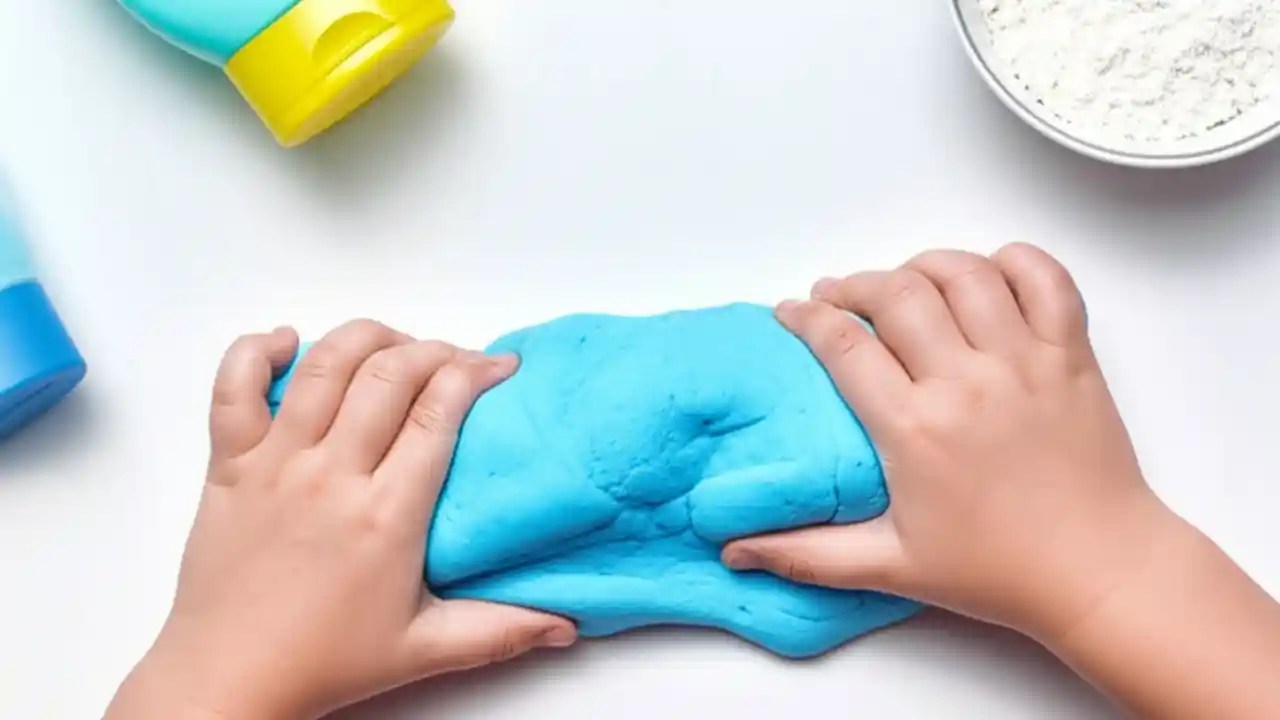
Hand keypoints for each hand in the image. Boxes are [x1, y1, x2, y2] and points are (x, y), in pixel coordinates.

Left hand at [106, 321, 576, 719]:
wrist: (228, 679)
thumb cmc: (323, 663)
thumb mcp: (424, 650)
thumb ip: (501, 630)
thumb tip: (566, 624)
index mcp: (386, 516)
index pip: (438, 412)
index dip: (474, 372)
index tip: (499, 366)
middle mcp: (330, 476)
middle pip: (389, 374)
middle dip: (433, 349)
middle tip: (454, 359)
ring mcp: (275, 463)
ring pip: (322, 365)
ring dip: (366, 338)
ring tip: (393, 344)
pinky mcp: (229, 465)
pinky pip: (233, 386)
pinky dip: (257, 351)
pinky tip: (288, 343)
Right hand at [723, 244, 1174, 640]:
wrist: (1099, 573)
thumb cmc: (998, 571)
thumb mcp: (891, 566)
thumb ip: (806, 554)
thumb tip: (735, 550)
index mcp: (914, 428)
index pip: (842, 343)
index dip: (805, 317)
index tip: (790, 311)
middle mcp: (966, 382)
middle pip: (896, 293)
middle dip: (856, 284)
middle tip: (840, 298)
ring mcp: (1024, 362)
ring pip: (964, 274)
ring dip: (924, 266)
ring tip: (906, 283)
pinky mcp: (1071, 355)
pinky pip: (1046, 279)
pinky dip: (1014, 262)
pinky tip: (988, 276)